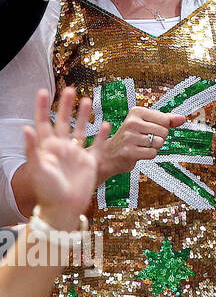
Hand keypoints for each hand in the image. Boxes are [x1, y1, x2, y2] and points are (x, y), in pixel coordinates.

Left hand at [24, 88, 107, 230]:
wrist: (64, 207)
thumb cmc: (47, 190)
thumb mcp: (37, 168)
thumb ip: (32, 148)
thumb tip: (27, 128)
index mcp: (46, 148)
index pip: (43, 122)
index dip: (42, 107)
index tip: (44, 91)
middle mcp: (61, 148)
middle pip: (62, 121)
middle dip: (65, 105)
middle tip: (69, 89)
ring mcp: (76, 154)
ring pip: (80, 130)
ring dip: (83, 116)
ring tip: (86, 100)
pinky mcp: (90, 162)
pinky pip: (97, 145)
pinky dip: (102, 135)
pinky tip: (107, 124)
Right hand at [98, 104, 185, 182]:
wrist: (109, 155)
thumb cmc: (131, 137)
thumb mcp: (147, 124)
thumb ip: (166, 120)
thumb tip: (182, 118)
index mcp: (137, 112)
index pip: (166, 120)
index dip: (163, 128)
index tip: (149, 129)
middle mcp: (132, 122)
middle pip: (164, 132)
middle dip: (159, 138)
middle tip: (144, 140)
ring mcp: (129, 137)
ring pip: (159, 143)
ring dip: (154, 147)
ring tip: (140, 146)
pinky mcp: (129, 151)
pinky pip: (152, 153)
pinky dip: (149, 155)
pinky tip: (138, 152)